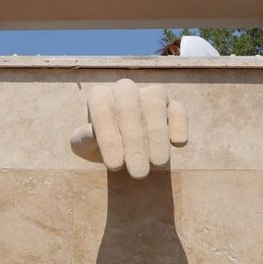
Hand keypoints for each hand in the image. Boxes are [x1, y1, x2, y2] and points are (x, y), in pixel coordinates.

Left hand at [70, 79, 188, 178]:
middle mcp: (125, 90)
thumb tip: (92, 133)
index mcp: (100, 96)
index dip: (108, 139)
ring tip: (158, 163)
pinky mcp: (172, 105)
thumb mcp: (84, 147)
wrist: (124, 148)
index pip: (102, 111)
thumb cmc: (100, 147)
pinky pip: (178, 109)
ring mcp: (150, 95)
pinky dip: (179, 124)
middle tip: (138, 173)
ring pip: (154, 106)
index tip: (114, 167)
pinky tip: (178, 143)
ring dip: (157, 135)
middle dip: (134, 142)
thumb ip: (83, 140)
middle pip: (129, 108)